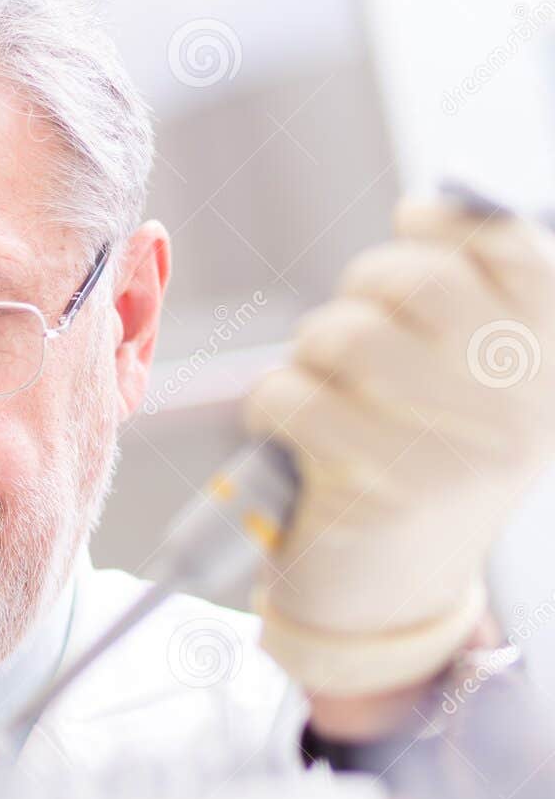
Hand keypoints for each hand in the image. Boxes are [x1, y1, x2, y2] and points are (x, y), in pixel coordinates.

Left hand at [245, 195, 554, 698]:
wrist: (392, 595)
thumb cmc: (423, 461)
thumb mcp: (478, 383)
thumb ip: (471, 294)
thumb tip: (435, 204)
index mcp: (551, 366)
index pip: (511, 245)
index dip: (447, 220)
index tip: (412, 223)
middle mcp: (518, 409)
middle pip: (413, 282)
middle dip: (360, 293)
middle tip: (350, 338)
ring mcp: (449, 452)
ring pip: (340, 336)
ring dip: (310, 355)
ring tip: (325, 393)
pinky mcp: (372, 488)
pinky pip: (287, 395)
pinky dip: (271, 407)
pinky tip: (293, 437)